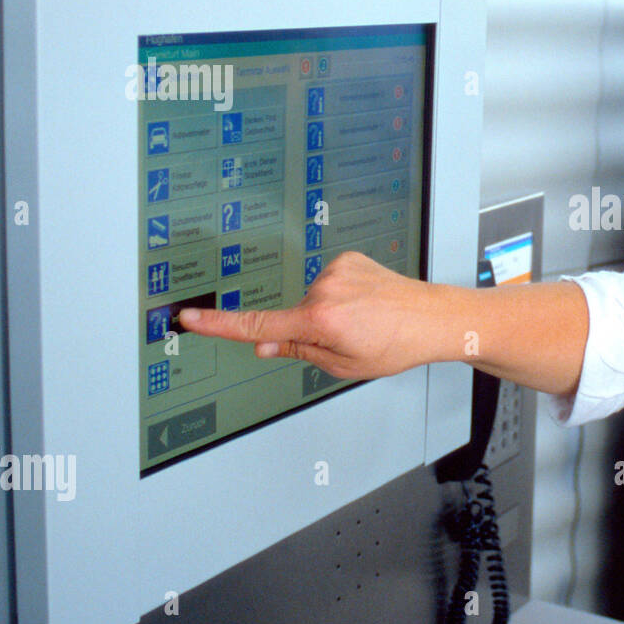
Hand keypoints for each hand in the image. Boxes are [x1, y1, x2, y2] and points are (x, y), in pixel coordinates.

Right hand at [177, 251, 455, 378]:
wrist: (434, 318)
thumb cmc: (396, 345)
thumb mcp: (343, 365)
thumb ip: (297, 352)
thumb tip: (263, 345)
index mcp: (319, 320)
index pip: (258, 326)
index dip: (220, 324)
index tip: (190, 317)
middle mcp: (324, 289)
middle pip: (293, 316)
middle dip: (311, 330)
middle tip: (351, 339)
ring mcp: (336, 269)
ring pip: (313, 299)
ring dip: (330, 312)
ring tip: (366, 321)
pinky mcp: (347, 258)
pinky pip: (330, 282)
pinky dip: (342, 294)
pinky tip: (368, 303)